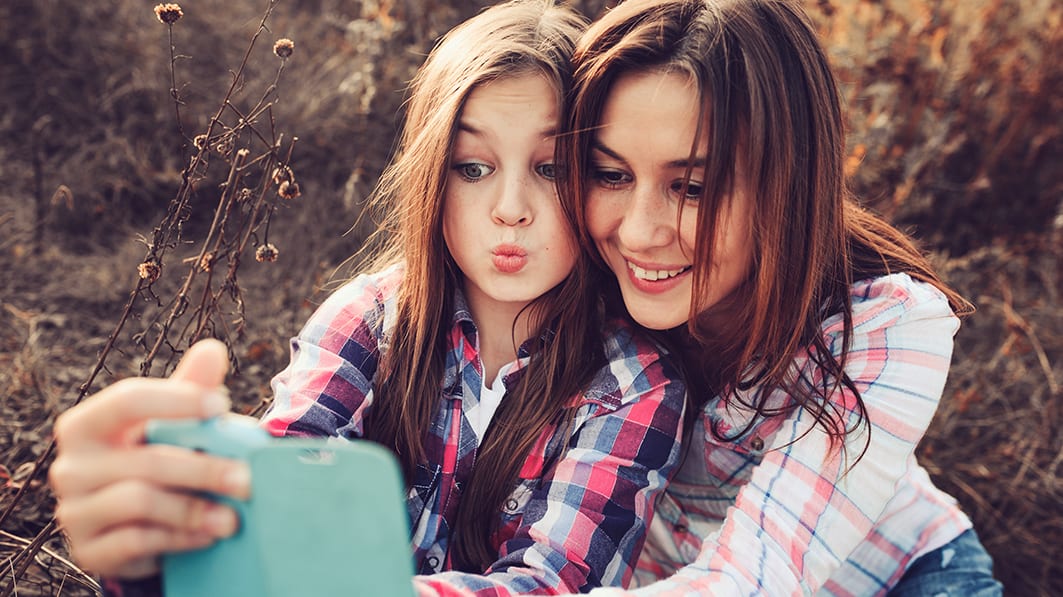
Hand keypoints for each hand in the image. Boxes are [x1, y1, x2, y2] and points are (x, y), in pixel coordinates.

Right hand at [49, 339, 251, 578]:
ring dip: (195, 509)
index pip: (127, 400)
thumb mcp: (172, 423)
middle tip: (248, 480)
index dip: (177, 400)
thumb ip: (191, 387)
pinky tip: (209, 536)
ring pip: (140, 501)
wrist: (135, 526)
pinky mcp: (87, 550)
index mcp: (85, 424)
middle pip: (146, 459)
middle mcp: (70, 466)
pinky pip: (135, 541)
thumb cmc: (156, 457)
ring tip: (234, 517)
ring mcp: (74, 511)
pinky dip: (179, 538)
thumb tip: (213, 349)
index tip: (222, 405)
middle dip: (205, 469)